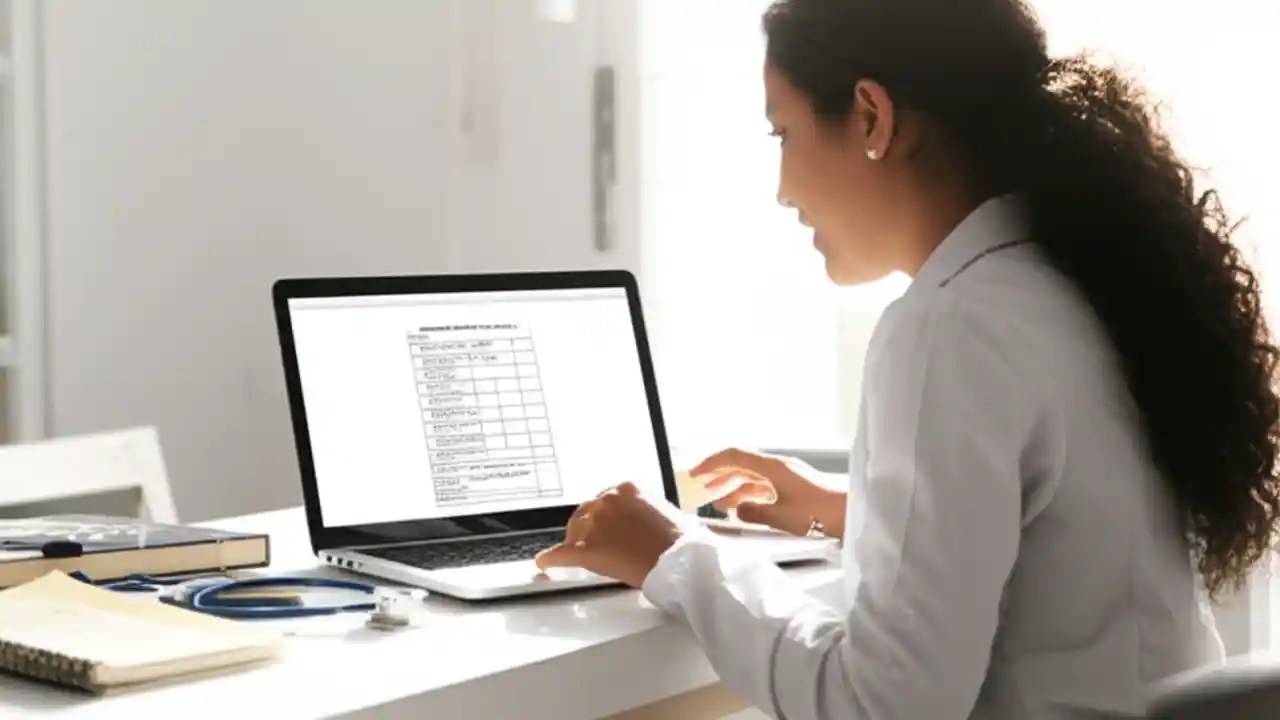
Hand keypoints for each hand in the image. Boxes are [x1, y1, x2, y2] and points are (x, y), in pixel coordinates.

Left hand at [534, 482, 690, 587]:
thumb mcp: (669, 512)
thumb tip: (651, 521)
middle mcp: (607, 500)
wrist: (679, 560)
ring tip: (577, 555)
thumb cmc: (681, 541)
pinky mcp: (586, 549)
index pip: (605, 499)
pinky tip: (545, 564)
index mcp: (627, 488)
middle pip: (586, 512)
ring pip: (575, 531)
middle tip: (593, 541)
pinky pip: (561, 554)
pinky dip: (551, 560)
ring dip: (575, 542)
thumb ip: (650, 512)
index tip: (606, 524)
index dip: (604, 516)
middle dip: (587, 526)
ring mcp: (594, 524)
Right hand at [690, 448, 844, 538]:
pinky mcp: (794, 488)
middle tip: (702, 487)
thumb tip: (737, 509)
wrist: (850, 513)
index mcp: (772, 467)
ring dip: (734, 487)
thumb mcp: (781, 516)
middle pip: (742, 465)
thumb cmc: (818, 513)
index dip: (712, 463)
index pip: (734, 456)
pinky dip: (750, 495)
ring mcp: (786, 476)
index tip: (695, 474)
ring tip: (719, 502)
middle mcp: (777, 467)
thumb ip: (754, 512)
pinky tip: (744, 508)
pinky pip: (764, 487)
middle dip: (720, 475)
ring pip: (752, 477)